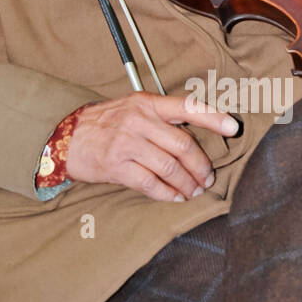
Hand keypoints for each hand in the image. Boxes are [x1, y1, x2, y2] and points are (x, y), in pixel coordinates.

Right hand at [64, 92, 238, 200]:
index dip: (213, 118)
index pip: (187, 107)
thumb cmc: (105, 124)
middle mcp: (138, 121)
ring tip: (194, 191)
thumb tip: (197, 132)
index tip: (234, 128)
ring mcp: (127, 144)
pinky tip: (176, 197)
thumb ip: (161, 116)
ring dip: (187, 183)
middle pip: (182, 145)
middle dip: (201, 166)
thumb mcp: (132, 108)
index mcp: (147, 104)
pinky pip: (151, 184)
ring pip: (170, 167)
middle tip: (208, 178)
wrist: (67, 138)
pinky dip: (168, 194)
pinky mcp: (117, 166)